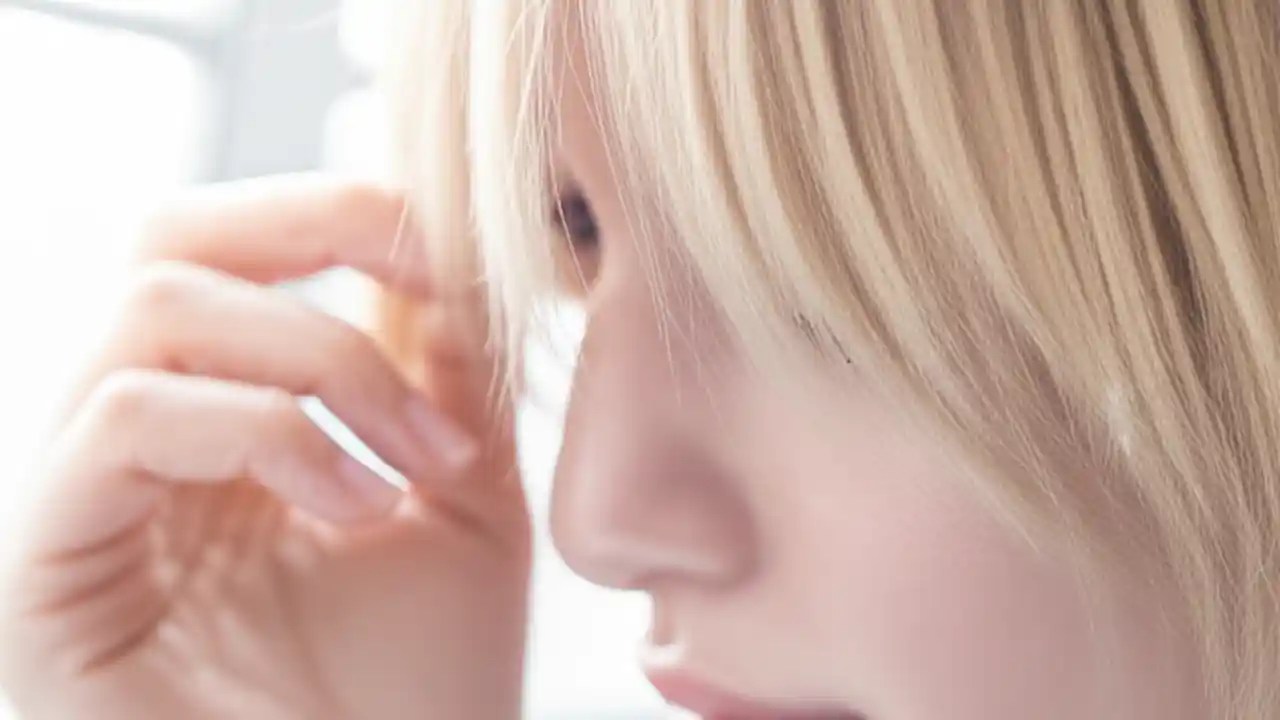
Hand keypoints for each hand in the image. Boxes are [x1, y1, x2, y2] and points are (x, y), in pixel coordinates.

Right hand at [0, 175, 530, 719]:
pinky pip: (122, 421)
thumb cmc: (424, 686)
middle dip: (320, 228)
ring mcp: (80, 502)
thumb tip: (442, 221)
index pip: (237, 243)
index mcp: (223, 418)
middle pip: (169, 237)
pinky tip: (357, 506)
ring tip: (421, 458)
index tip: (468, 252)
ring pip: (154, 310)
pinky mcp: (43, 574)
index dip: (350, 209)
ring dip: (320, 357)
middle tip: (441, 287)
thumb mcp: (461, 487)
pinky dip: (264, 433)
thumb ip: (443, 358)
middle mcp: (135, 443)